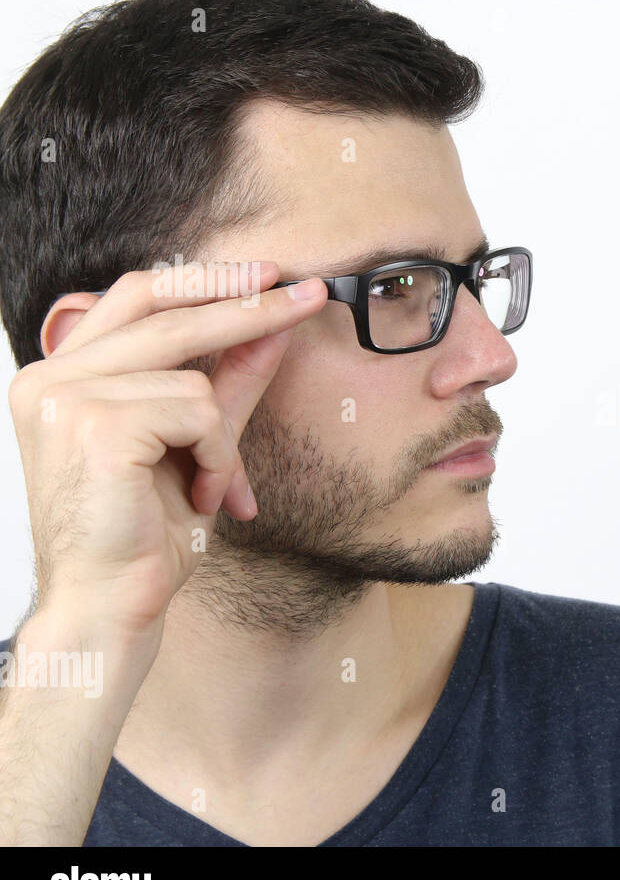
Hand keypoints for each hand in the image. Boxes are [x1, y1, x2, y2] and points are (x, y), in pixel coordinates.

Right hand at [7, 261, 325, 640]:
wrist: (111, 605)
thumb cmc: (143, 533)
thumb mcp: (194, 442)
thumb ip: (226, 381)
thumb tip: (272, 323)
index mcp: (61, 375)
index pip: (135, 296)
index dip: (204, 278)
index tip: (266, 274)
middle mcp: (50, 376)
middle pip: (165, 311)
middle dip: (246, 304)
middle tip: (309, 295)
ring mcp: (64, 396)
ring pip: (192, 375)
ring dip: (222, 437)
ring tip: (211, 484)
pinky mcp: (95, 424)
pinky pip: (198, 412)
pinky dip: (217, 456)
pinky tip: (198, 496)